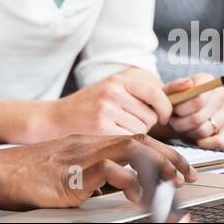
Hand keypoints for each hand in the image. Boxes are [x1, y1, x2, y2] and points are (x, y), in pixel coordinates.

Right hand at [0, 133, 197, 211]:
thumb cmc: (28, 174)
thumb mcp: (68, 171)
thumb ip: (93, 174)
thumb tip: (121, 186)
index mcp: (89, 142)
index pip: (132, 139)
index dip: (160, 152)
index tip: (179, 167)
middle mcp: (88, 143)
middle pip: (137, 140)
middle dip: (168, 157)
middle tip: (187, 174)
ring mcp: (80, 155)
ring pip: (128, 150)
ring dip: (155, 164)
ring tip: (173, 180)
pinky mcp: (71, 173)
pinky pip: (105, 171)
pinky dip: (126, 180)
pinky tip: (137, 192)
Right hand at [34, 69, 172, 140]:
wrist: (56, 117)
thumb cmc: (87, 106)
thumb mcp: (109, 89)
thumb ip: (134, 93)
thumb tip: (167, 104)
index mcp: (118, 80)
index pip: (155, 93)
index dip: (165, 108)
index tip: (163, 117)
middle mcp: (113, 92)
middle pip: (150, 116)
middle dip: (145, 125)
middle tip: (129, 125)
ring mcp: (106, 109)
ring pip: (141, 130)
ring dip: (134, 134)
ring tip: (116, 129)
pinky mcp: (100, 127)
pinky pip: (128, 139)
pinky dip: (124, 143)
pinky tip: (111, 138)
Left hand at [160, 74, 223, 149]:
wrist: (178, 115)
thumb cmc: (174, 103)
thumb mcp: (168, 94)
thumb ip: (175, 87)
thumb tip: (189, 83)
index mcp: (207, 80)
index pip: (198, 99)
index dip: (183, 108)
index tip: (175, 110)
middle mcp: (221, 93)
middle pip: (199, 116)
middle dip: (183, 122)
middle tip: (176, 120)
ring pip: (206, 129)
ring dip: (190, 132)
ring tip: (185, 126)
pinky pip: (221, 142)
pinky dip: (205, 143)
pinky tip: (197, 139)